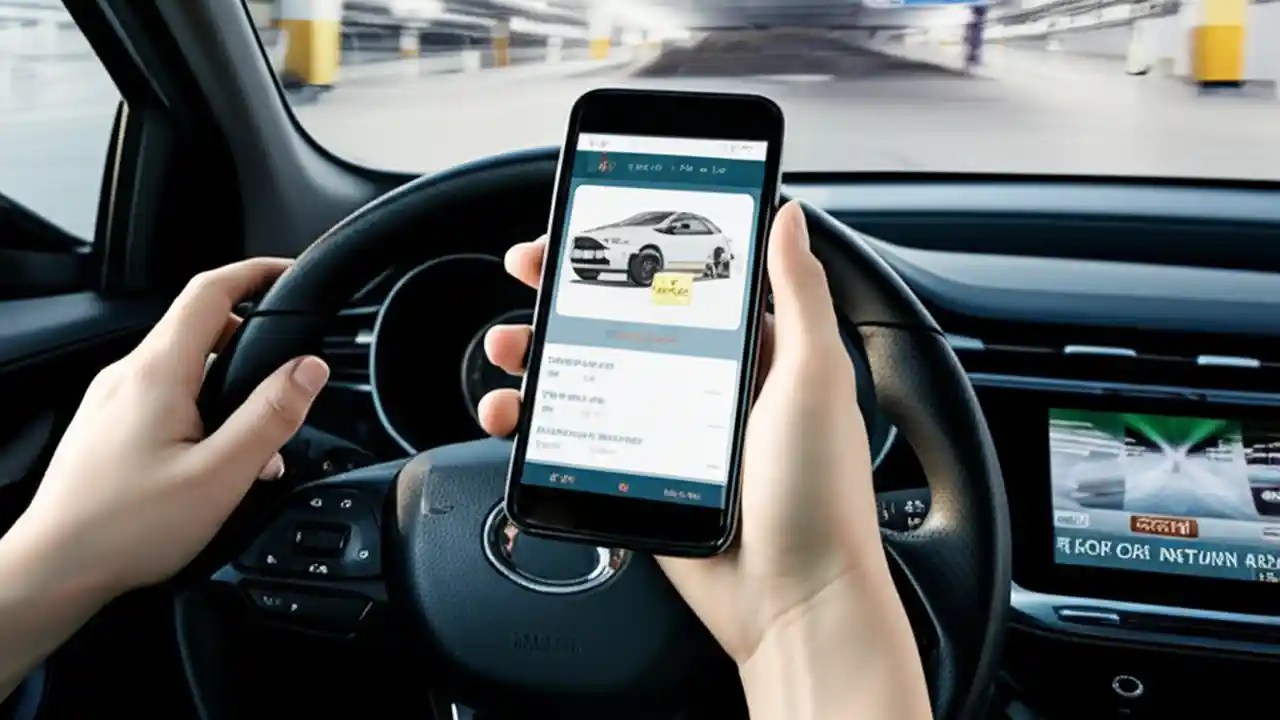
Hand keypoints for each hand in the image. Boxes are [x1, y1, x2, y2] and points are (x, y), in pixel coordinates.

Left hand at [13, 258, 329, 598]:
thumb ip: (270, 417)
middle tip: (289, 376)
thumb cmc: (126, 530)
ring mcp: (112, 400)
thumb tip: (309, 370)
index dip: (255, 272)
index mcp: (158, 374)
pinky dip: (201, 411)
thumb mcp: (220, 476)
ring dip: (229, 387)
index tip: (289, 273)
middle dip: (253, 343)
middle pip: (200, 328)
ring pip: (184, 369)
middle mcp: (129, 376)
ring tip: (255, 443)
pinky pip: (163, 398)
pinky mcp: (106, 426)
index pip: (210, 291)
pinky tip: (215, 462)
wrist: (53, 570)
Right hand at [478, 202, 929, 718]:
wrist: (794, 599)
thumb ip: (800, 293)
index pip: (680, 278)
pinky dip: (538, 421)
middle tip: (528, 274)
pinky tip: (516, 412)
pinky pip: (581, 436)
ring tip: (509, 348)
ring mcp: (667, 431)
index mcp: (752, 350)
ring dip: (540, 354)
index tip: (587, 229)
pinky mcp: (638, 475)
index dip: (630, 249)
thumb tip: (789, 215)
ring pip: (590, 374)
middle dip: (566, 294)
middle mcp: (705, 383)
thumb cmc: (820, 491)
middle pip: (620, 320)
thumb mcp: (815, 376)